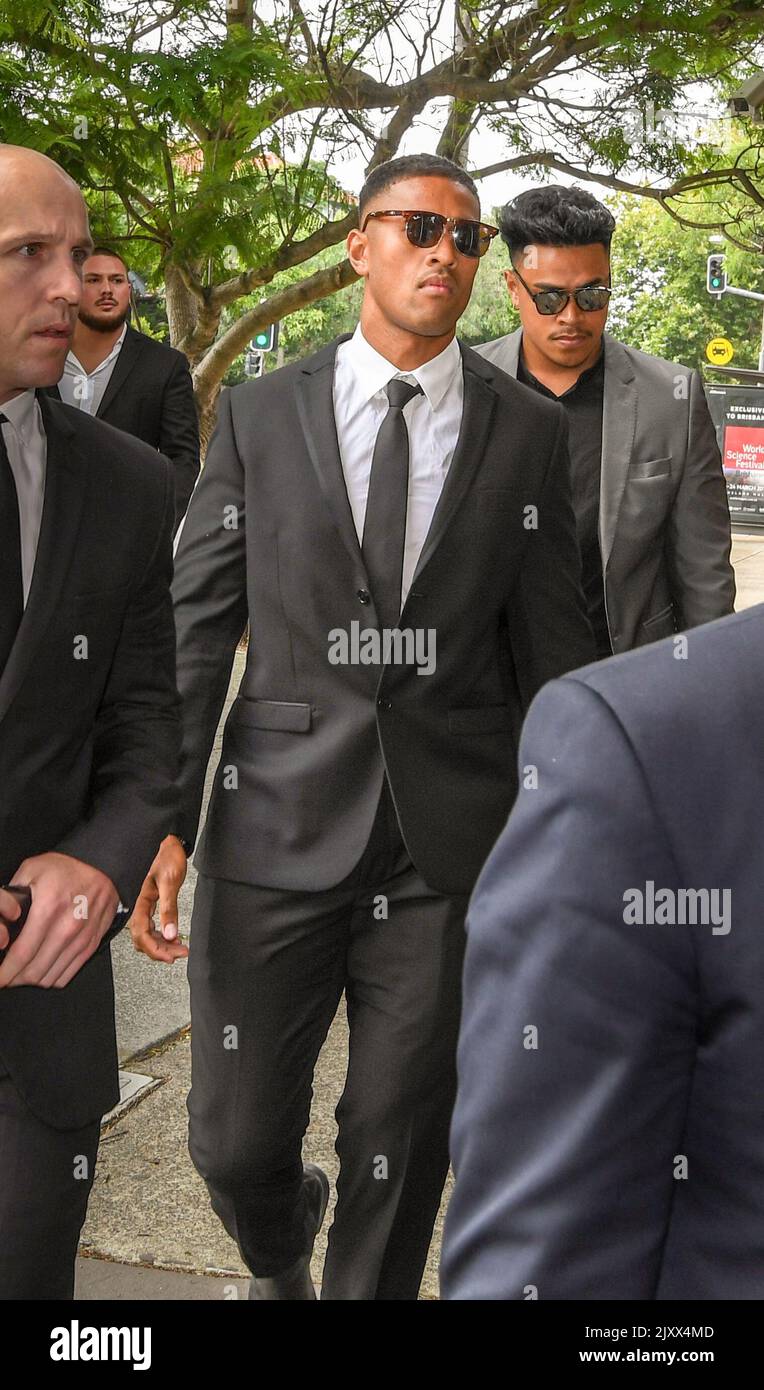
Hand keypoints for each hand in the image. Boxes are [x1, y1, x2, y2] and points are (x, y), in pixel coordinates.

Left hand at [0, 853, 119, 988]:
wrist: (103, 865)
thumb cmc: (66, 867)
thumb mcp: (31, 870)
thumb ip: (12, 896)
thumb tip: (1, 920)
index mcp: (48, 908)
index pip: (22, 953)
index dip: (6, 972)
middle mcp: (67, 928)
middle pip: (35, 971)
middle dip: (15, 978)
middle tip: (7, 975)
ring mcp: (82, 939)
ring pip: (51, 977)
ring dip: (32, 980)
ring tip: (22, 973)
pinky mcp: (91, 944)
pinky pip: (68, 975)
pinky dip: (51, 978)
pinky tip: (42, 969)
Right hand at [128, 835, 188, 963]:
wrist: (169, 842)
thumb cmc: (167, 856)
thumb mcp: (169, 882)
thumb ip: (169, 909)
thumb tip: (170, 933)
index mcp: (140, 902)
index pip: (141, 935)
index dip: (155, 950)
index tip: (172, 956)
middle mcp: (139, 906)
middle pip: (143, 939)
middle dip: (161, 950)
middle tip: (180, 953)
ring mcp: (145, 906)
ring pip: (148, 935)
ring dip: (162, 945)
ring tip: (179, 947)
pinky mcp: (152, 904)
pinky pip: (153, 927)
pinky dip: (162, 936)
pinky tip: (173, 936)